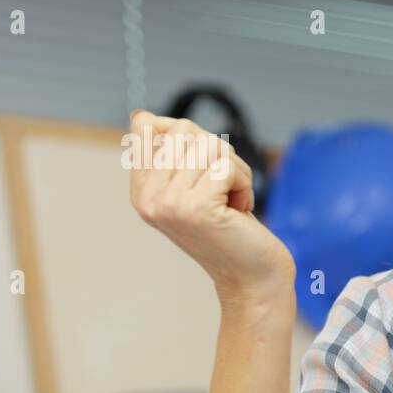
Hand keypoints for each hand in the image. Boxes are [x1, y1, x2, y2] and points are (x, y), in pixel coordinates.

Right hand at [126, 110, 294, 302]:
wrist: (252, 277)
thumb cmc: (230, 228)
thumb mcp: (193, 186)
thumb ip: (171, 153)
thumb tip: (142, 116)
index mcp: (140, 190)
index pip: (147, 126)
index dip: (189, 137)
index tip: (203, 171)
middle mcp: (147, 197)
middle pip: (184, 129)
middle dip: (218, 152)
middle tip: (225, 188)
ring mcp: (168, 203)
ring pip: (209, 146)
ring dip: (235, 170)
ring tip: (232, 201)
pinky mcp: (196, 209)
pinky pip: (226, 167)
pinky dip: (243, 183)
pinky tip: (239, 210)